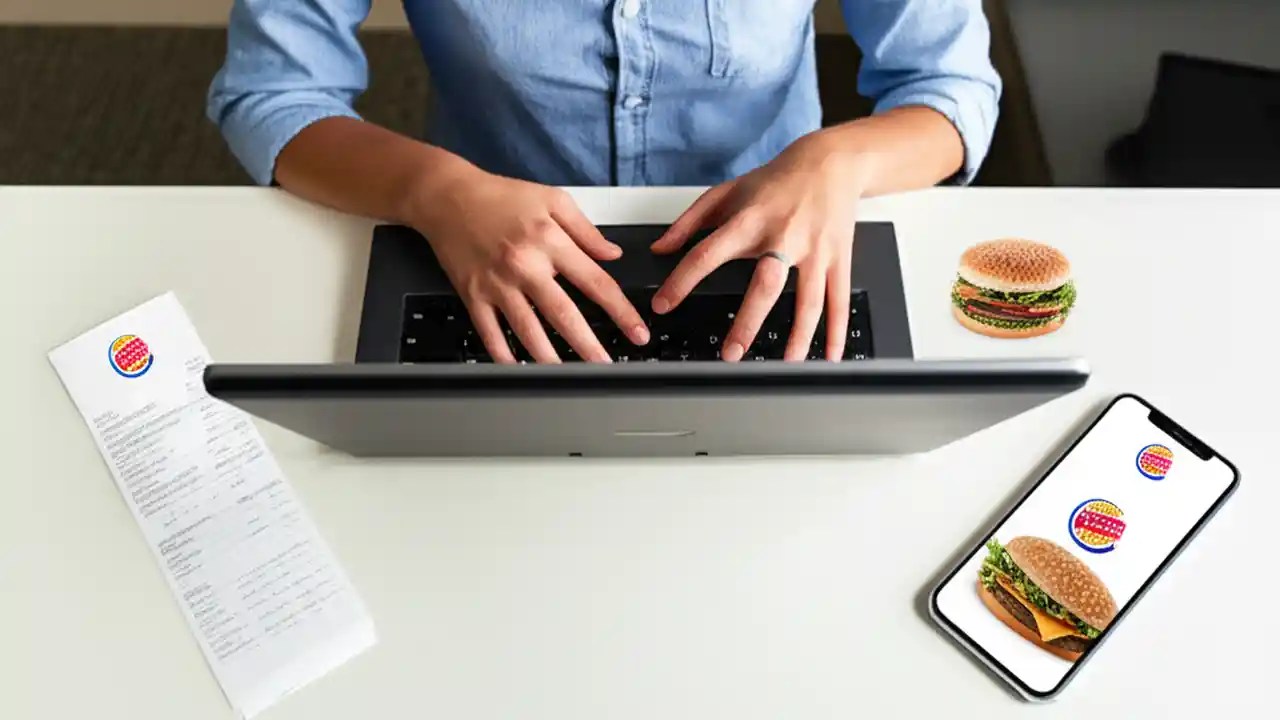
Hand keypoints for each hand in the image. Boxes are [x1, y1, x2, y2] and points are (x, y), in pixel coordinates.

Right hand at [413, 164, 648, 362]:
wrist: (447, 196)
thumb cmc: (499, 196)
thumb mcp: (552, 199)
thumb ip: (586, 229)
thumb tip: (612, 254)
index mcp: (549, 241)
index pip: (595, 282)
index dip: (620, 311)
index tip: (636, 331)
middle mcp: (525, 265)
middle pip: (564, 314)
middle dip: (589, 345)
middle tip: (607, 366)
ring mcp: (498, 284)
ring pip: (528, 330)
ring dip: (551, 358)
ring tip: (570, 376)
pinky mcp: (473, 295)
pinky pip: (490, 333)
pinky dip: (504, 355)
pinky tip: (519, 369)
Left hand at [650, 131, 870, 361]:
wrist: (829, 164)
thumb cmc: (774, 181)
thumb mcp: (725, 193)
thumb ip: (688, 222)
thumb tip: (659, 249)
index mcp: (749, 220)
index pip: (708, 254)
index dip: (682, 280)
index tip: (664, 305)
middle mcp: (783, 236)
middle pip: (766, 285)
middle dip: (748, 322)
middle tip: (731, 353)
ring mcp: (815, 250)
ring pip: (809, 299)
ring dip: (799, 335)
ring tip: (786, 363)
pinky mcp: (839, 258)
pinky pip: (838, 300)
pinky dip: (836, 331)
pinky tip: (829, 354)